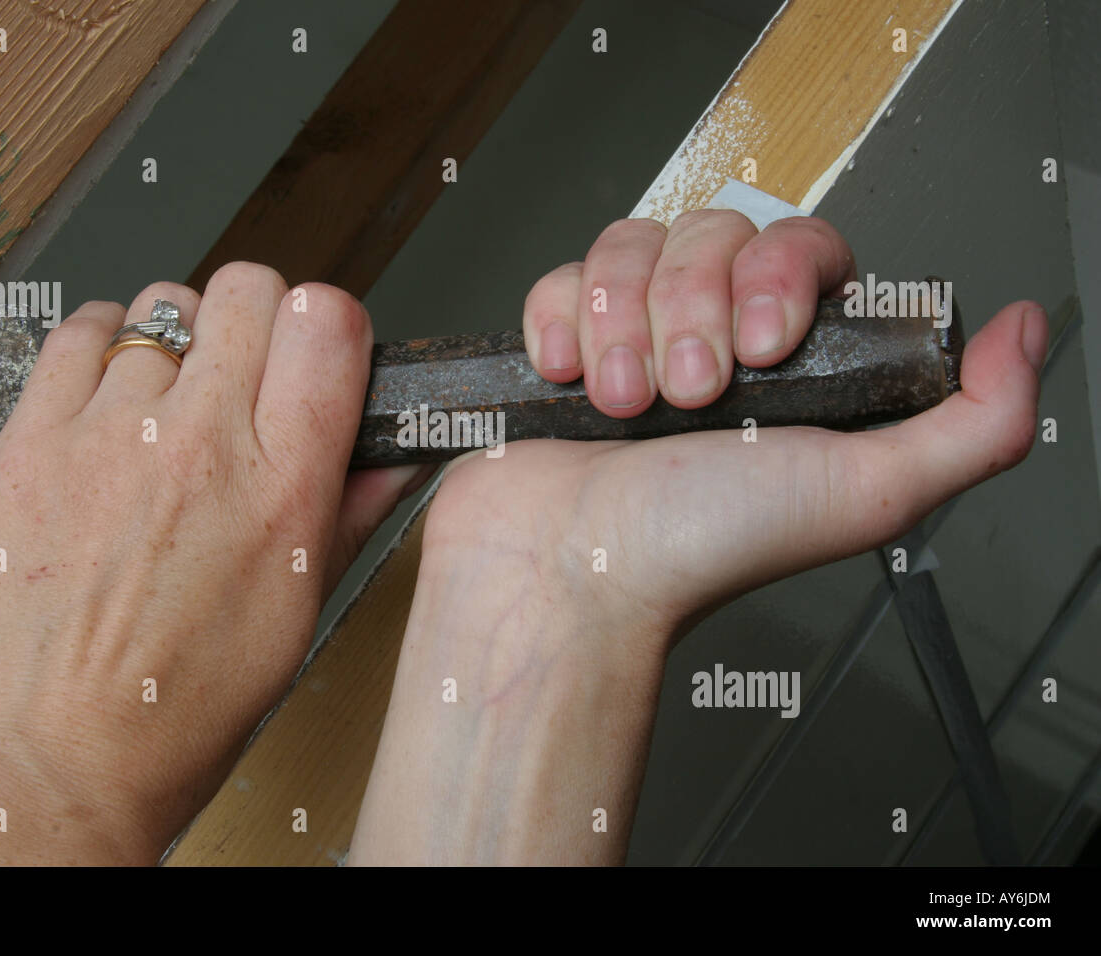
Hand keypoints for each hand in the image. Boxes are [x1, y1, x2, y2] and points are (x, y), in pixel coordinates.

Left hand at [0, 265, 428, 863]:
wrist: (46, 760)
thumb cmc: (169, 712)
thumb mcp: (294, 617)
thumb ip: (350, 513)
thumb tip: (390, 454)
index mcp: (282, 489)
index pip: (330, 322)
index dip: (329, 326)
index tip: (317, 351)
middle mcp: (200, 443)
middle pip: (250, 289)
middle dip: (258, 321)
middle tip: (243, 373)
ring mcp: (109, 431)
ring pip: (164, 306)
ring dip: (178, 345)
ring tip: (164, 407)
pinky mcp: (31, 436)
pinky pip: (80, 332)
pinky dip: (102, 350)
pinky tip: (106, 403)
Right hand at [350, 213, 1044, 863]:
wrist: (570, 578)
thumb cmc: (700, 550)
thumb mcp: (868, 492)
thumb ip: (973, 421)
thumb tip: (1023, 333)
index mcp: (794, 372)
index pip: (803, 248)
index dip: (778, 278)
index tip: (764, 348)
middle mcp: (715, 346)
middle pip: (712, 233)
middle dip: (693, 311)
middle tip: (694, 395)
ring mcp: (634, 341)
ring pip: (634, 245)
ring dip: (625, 326)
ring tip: (626, 407)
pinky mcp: (564, 344)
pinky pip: (562, 275)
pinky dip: (563, 324)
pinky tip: (572, 382)